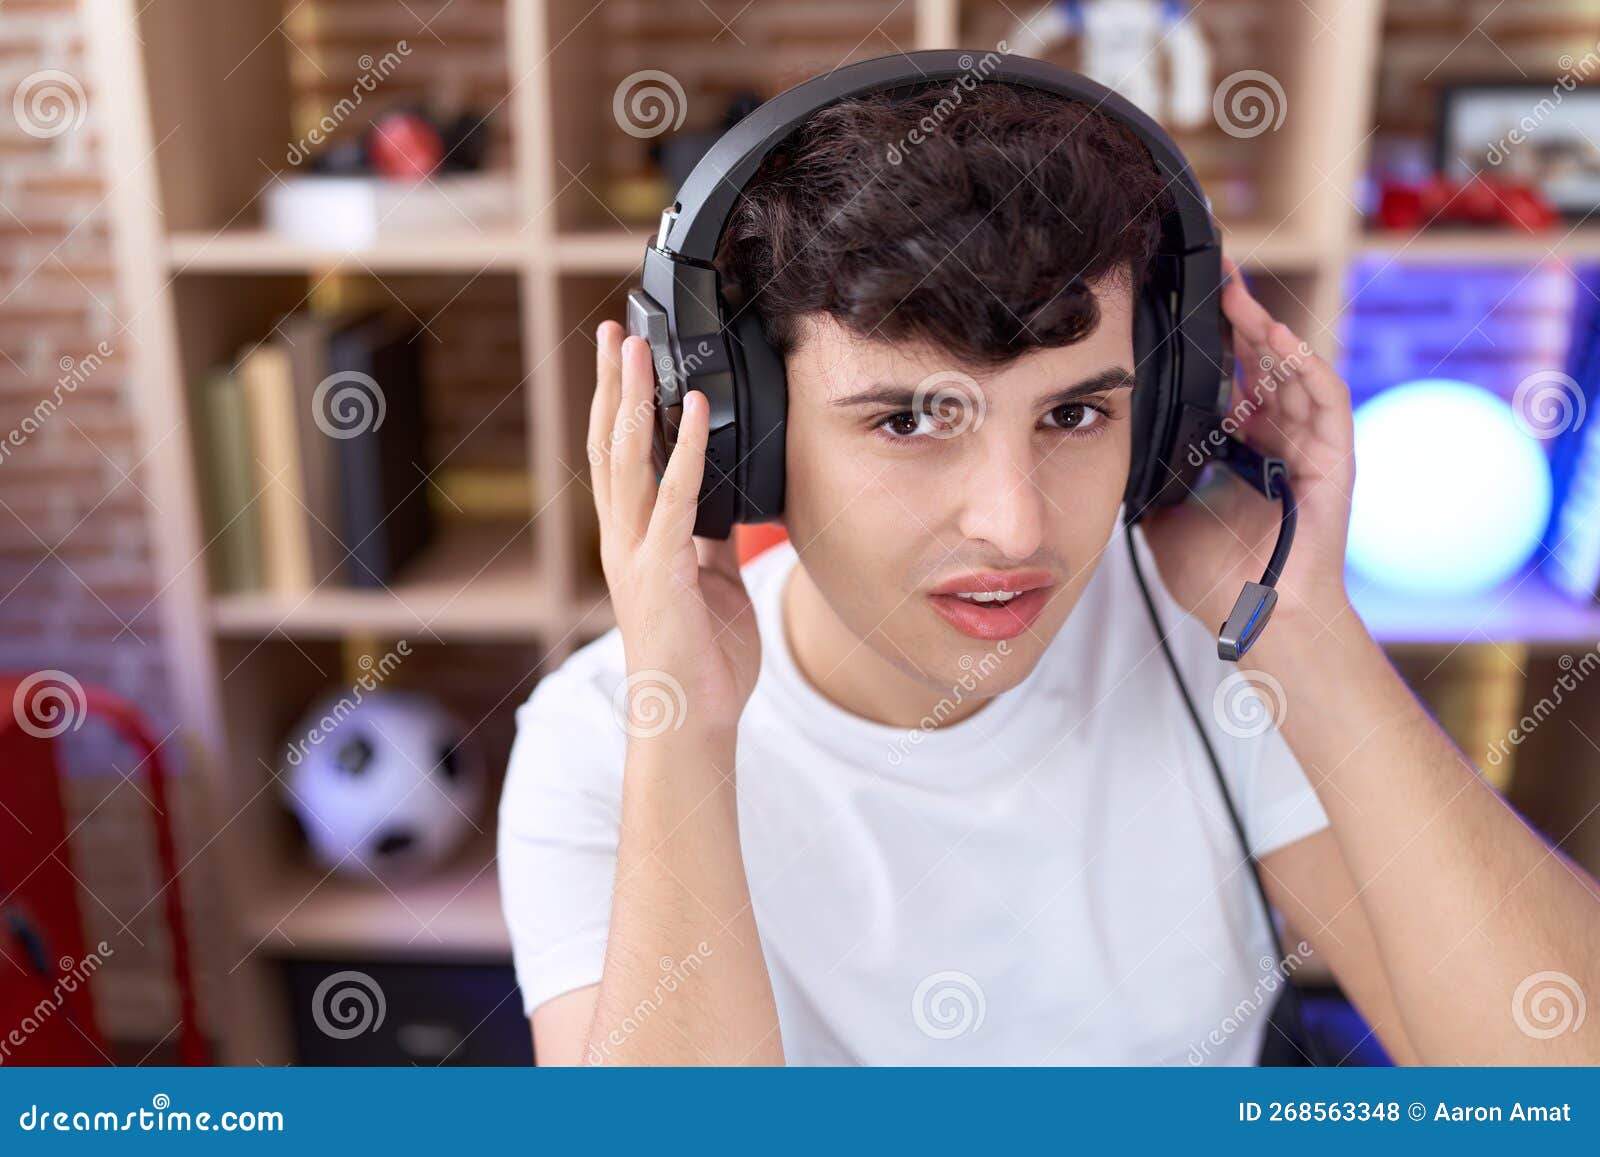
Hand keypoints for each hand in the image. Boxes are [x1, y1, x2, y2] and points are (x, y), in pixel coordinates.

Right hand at [589, 321, 760, 736]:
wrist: (690, 721)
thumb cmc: (702, 660)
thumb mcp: (712, 582)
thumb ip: (710, 537)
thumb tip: (721, 497)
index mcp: (635, 541)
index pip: (618, 460)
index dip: (617, 406)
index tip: (622, 359)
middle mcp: (625, 540)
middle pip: (609, 446)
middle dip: (612, 385)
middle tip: (613, 330)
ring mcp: (638, 554)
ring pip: (626, 460)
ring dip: (633, 398)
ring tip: (637, 346)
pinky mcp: (663, 571)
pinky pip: (676, 498)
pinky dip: (684, 450)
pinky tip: (692, 410)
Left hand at [1141, 257, 1355, 643]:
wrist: (1256, 621)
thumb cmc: (1215, 577)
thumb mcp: (1161, 513)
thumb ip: (1145, 472)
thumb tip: (1106, 440)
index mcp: (1236, 445)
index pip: (1225, 375)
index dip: (1208, 338)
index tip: (1177, 302)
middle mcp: (1273, 437)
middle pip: (1259, 361)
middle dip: (1237, 315)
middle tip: (1210, 274)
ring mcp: (1305, 446)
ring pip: (1291, 371)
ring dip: (1266, 331)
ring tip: (1236, 296)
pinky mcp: (1333, 461)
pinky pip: (1325, 403)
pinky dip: (1305, 369)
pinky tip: (1278, 342)